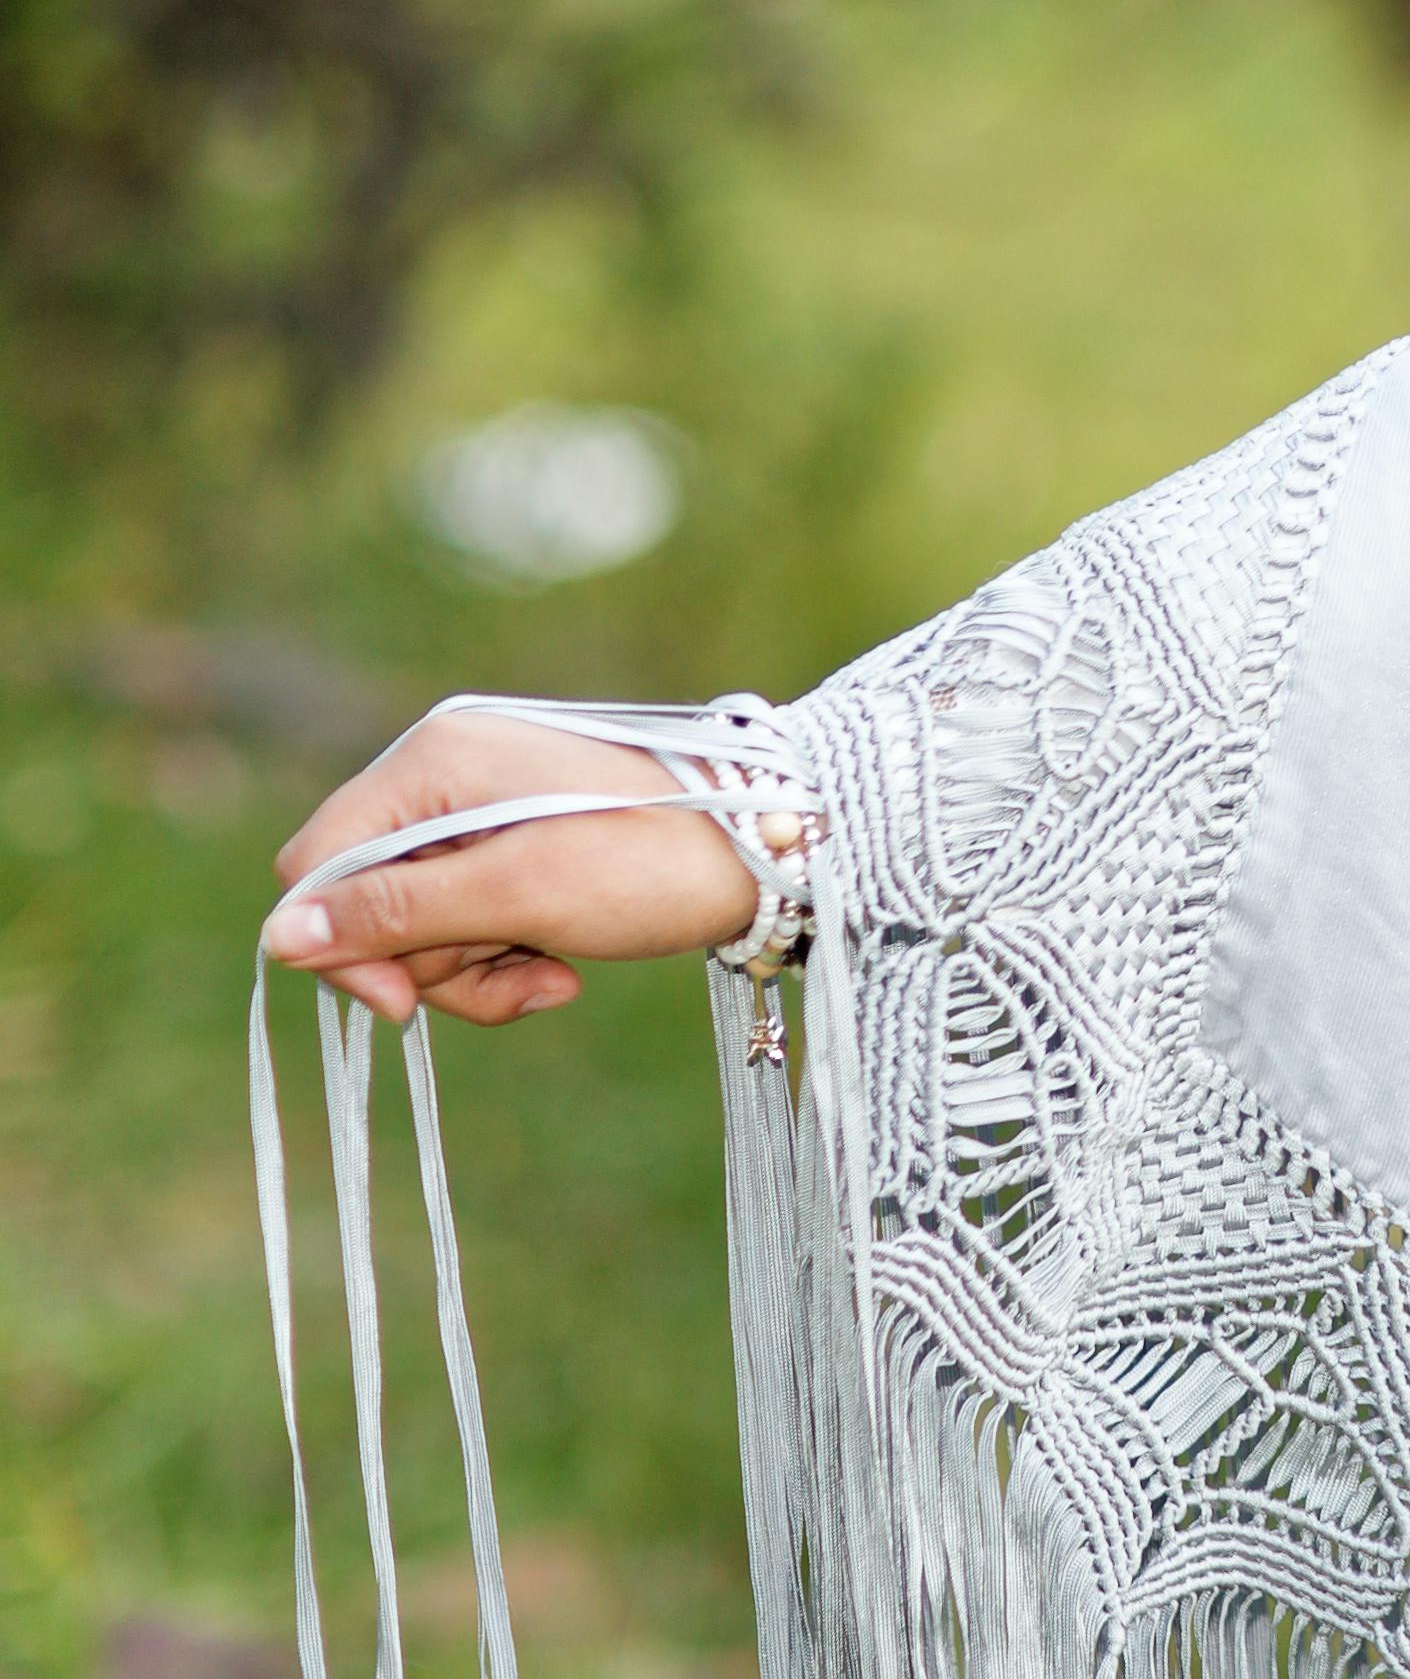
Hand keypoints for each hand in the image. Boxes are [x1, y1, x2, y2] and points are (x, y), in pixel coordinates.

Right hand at [264, 708, 762, 1026]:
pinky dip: (504, 956)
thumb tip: (281, 937)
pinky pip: (470, 920)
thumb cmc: (650, 861)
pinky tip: (561, 969)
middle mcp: (447, 772)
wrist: (773, 850)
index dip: (343, 943)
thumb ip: (395, 913)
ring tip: (552, 974)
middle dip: (431, 961)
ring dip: (475, 969)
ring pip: (419, 925)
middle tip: (517, 976)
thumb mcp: (516, 894)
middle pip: (367, 901)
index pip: (318, 862)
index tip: (403, 1003)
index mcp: (433, 760)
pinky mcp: (517, 846)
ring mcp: (482, 809)